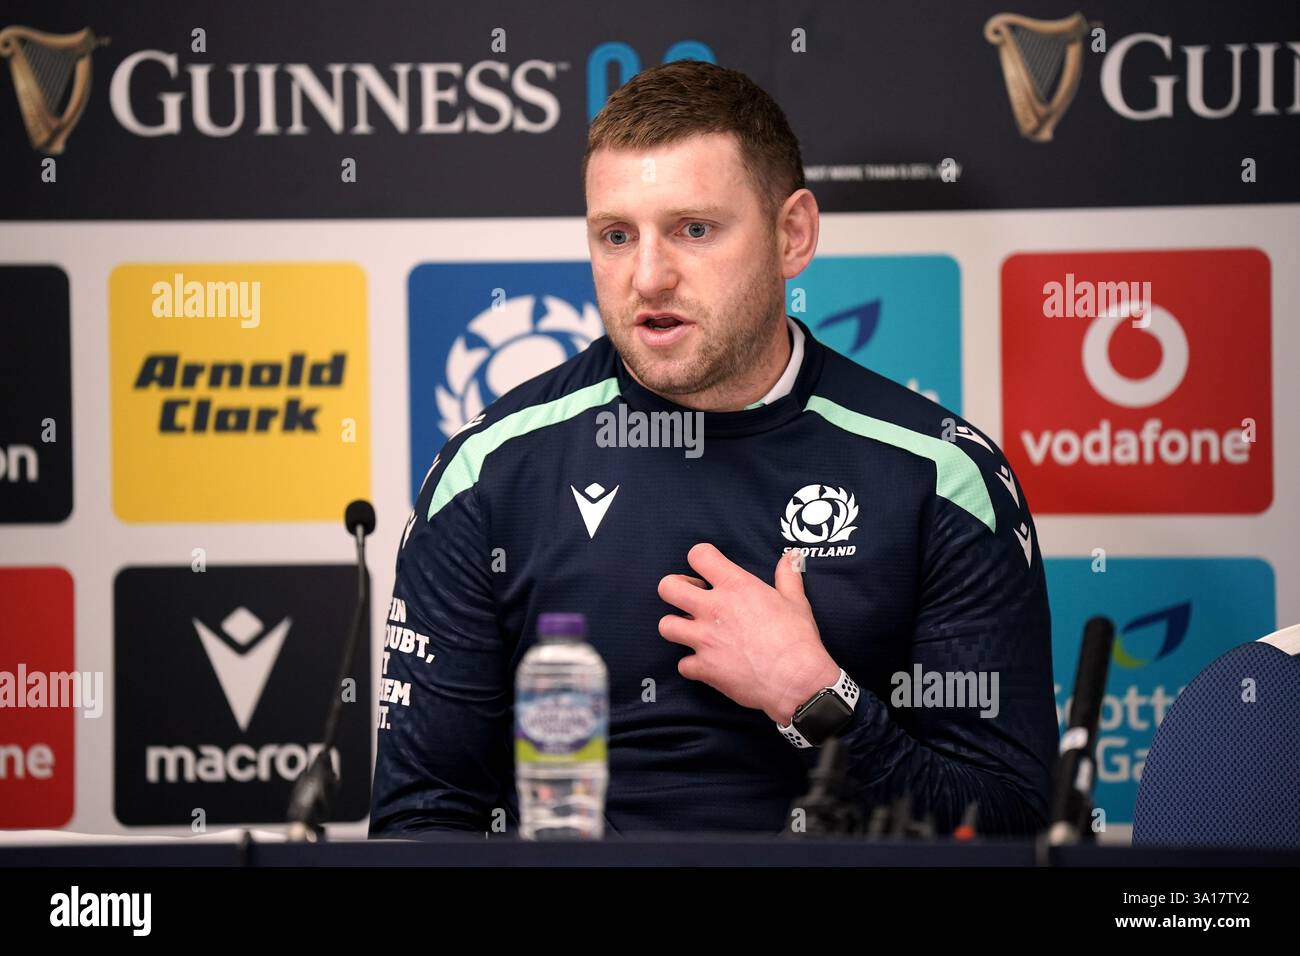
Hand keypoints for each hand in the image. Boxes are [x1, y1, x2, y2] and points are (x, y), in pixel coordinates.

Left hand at [657, 543, 840, 724]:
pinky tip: (707, 665)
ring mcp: (704, 639)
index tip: (707, 572)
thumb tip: (791, 556)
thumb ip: (787, 576)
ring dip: (677, 628)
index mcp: (735, 586)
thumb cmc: (798, 639)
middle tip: (689, 598)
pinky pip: (683, 665)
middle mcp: (713, 609)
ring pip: (665, 625)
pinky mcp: (703, 668)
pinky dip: (693, 666)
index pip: (699, 555)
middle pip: (667, 587)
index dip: (700, 559)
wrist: (796, 680)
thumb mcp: (796, 601)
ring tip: (693, 632)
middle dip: (674, 590)